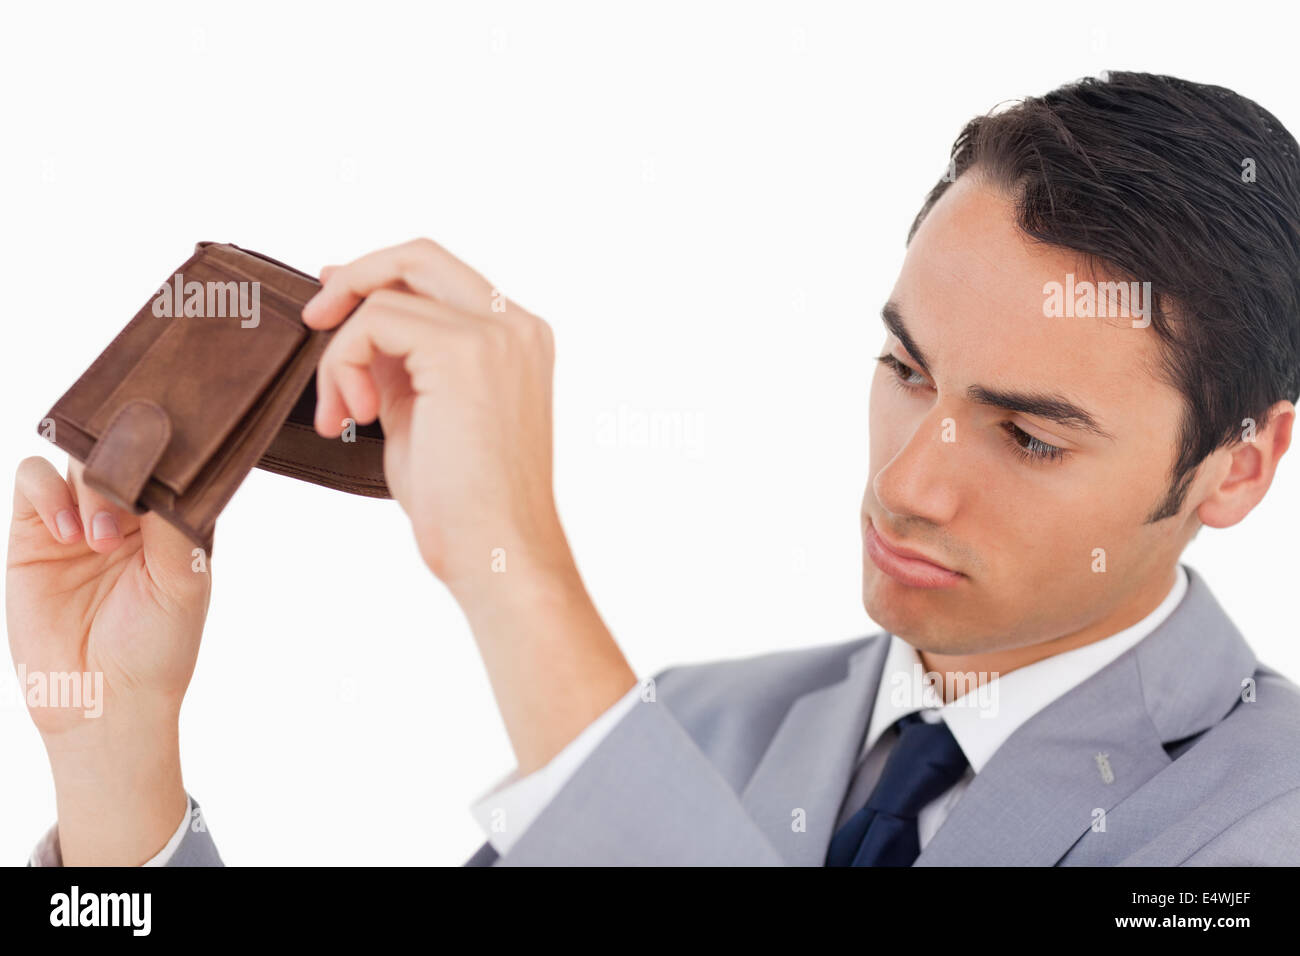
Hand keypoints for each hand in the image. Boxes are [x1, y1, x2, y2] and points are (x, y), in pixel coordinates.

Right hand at [6, 456, 209, 863]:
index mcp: (172, 518)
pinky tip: (68, 533)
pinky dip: (48, 493)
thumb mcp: (183, 582)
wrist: (102, 700)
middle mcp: (127, 512)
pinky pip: (32, 482)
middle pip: (120, 449)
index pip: (169, 459)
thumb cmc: (156, 648)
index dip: (167, 445)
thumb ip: (176, 523)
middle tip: (128, 501)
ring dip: (89, 485)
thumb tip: (170, 468)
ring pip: (77, 458)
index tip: (167, 438)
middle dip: (123, 461)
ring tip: (98, 539)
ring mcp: (79, 519)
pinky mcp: (34, 535)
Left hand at [303, 239, 634, 773]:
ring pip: (386, 292)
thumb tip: (349, 318)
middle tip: (312, 322)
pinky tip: (354, 416)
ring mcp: (495, 334)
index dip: (376, 278)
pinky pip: (375, 323)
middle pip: (419, 254)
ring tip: (340, 413)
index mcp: (516, 338)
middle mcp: (515, 325)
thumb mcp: (422, 414)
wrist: (497, 554)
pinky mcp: (465, 351)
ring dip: (340, 351)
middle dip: (352, 279)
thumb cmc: (463, 505)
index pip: (439, 275)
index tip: (329, 308)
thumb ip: (397, 362)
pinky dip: (344, 364)